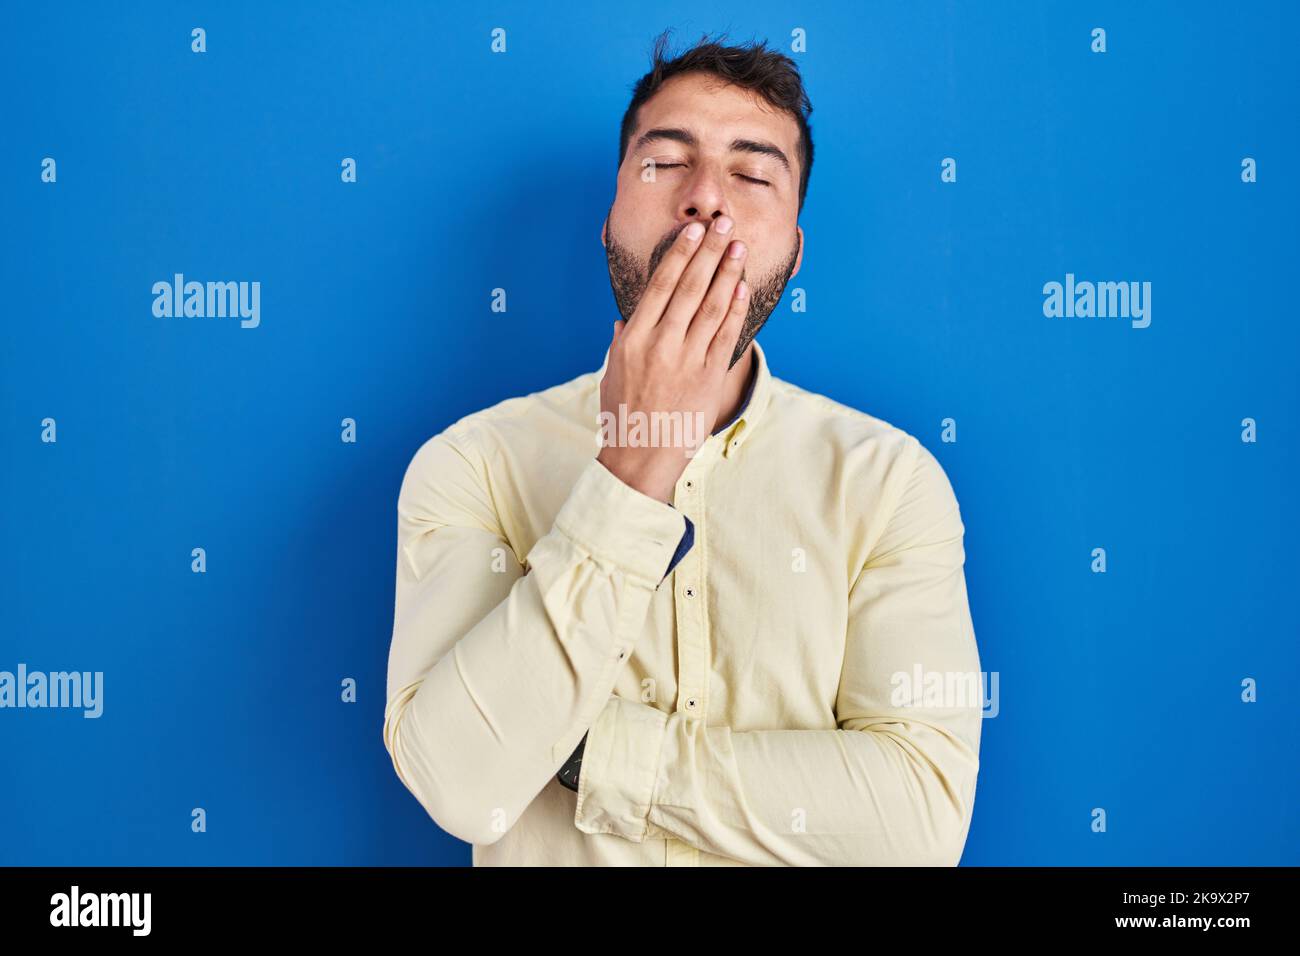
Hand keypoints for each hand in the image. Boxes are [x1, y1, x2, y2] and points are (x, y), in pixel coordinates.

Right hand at [597, 215, 749, 501]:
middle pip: (690, 287)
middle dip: (709, 252)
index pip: (661, 286)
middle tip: (723, 224)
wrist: (641, 458)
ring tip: (738, 247)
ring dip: (727, 272)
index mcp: (633, 339)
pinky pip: (726, 334)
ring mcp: (687, 360)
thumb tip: (624, 321)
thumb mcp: (611, 373)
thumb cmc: (623, 417)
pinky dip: (735, 307)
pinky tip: (741, 286)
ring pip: (712, 305)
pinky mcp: (709, 377)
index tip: (692, 232)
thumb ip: (620, 342)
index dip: (679, 255)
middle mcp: (661, 344)